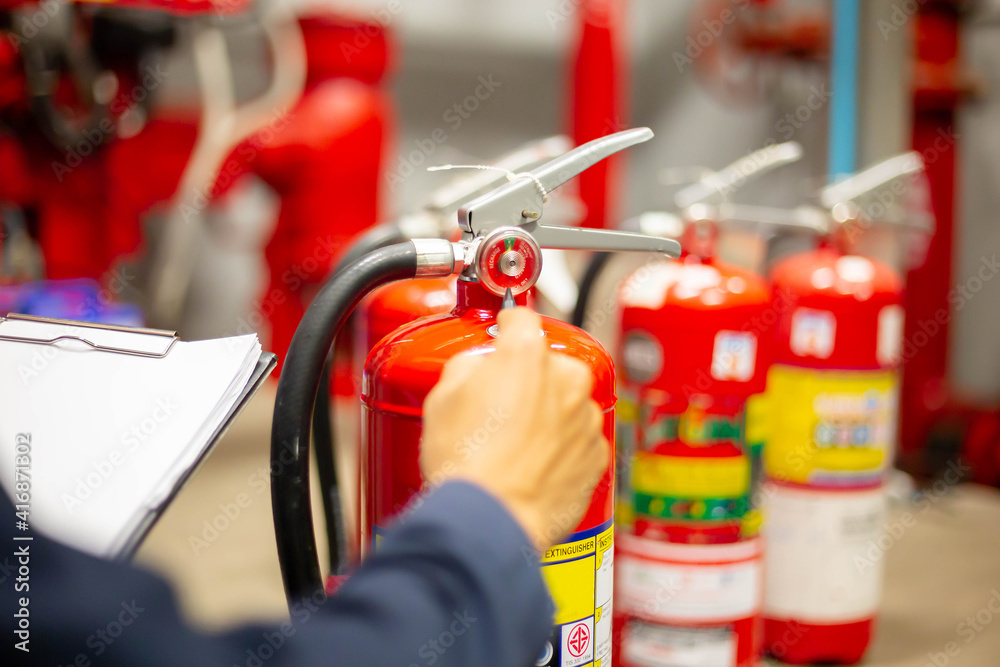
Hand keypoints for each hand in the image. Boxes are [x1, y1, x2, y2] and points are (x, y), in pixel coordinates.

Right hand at [420, 307, 609, 551]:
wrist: (491, 522)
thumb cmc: (466, 465)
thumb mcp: (442, 398)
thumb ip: (468, 365)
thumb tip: (479, 366)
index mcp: (528, 355)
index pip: (522, 319)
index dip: (507, 324)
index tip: (505, 329)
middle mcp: (566, 380)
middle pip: (549, 364)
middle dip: (528, 378)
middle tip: (499, 404)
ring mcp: (585, 419)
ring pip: (567, 402)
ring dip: (547, 413)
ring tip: (513, 442)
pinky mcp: (596, 455)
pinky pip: (579, 439)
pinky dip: (561, 446)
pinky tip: (532, 463)